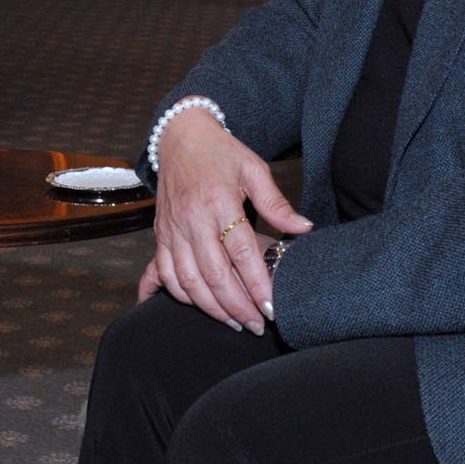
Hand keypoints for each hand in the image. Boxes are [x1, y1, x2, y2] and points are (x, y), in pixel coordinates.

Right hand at [139, 108, 310, 333]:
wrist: (180, 137)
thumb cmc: (221, 152)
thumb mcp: (254, 169)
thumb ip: (276, 203)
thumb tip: (304, 229)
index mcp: (218, 201)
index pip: (240, 252)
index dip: (256, 284)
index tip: (271, 307)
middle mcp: (191, 218)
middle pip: (212, 274)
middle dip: (235, 307)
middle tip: (256, 325)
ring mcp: (172, 229)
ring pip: (187, 280)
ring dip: (210, 307)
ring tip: (233, 322)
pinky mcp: (160, 234)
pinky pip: (165, 273)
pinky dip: (180, 294)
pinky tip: (201, 305)